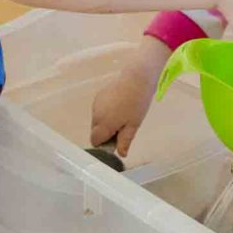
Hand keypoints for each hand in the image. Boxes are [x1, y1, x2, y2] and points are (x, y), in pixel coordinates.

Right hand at [90, 37, 168, 155]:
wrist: (136, 78)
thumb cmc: (137, 104)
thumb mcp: (133, 125)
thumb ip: (125, 141)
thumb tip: (120, 154)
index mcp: (103, 124)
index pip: (95, 141)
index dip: (104, 143)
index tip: (116, 140)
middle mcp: (95, 114)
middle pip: (96, 131)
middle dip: (106, 133)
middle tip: (124, 127)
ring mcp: (96, 104)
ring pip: (97, 120)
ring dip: (106, 122)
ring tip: (124, 114)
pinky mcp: (99, 95)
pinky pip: (99, 110)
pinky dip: (106, 112)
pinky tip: (120, 105)